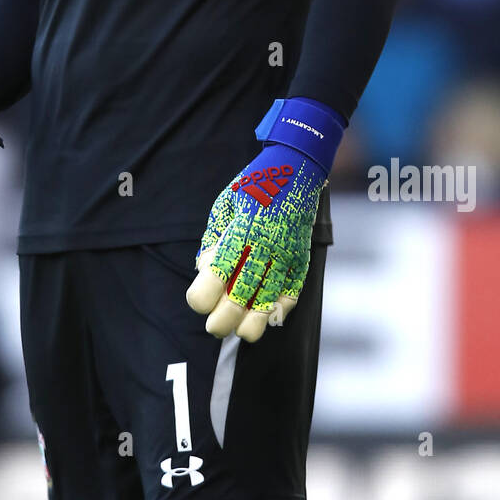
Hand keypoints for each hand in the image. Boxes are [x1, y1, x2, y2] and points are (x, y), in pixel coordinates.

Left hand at [186, 143, 324, 342]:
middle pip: (242, 295)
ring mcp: (287, 255)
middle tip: (213, 326)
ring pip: (269, 301)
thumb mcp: (224, 204)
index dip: (204, 294)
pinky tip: (264, 318)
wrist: (297, 169)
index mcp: (242, 229)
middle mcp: (267, 245)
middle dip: (224, 318)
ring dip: (252, 323)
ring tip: (239, 331)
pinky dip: (278, 311)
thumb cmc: (253, 186)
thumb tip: (204, 271)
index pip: (219, 272)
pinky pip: (291, 294)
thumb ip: (213, 239)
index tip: (197, 300)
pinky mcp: (302, 260)